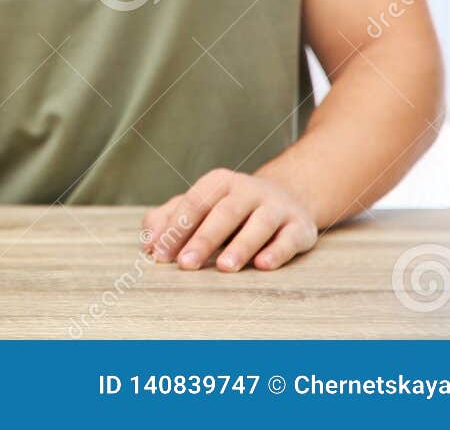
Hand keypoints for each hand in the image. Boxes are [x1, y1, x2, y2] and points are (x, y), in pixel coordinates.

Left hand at [141, 167, 319, 271]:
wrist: (288, 199)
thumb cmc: (231, 209)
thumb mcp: (200, 206)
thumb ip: (169, 220)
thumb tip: (148, 244)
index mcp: (219, 182)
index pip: (193, 203)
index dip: (175, 228)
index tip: (160, 253)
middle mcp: (249, 190)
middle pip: (223, 213)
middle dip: (203, 239)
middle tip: (185, 264)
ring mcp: (277, 207)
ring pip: (259, 224)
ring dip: (240, 246)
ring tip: (224, 268)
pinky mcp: (301, 227)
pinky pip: (289, 238)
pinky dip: (277, 251)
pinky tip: (262, 265)